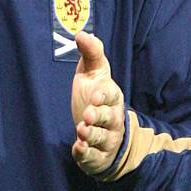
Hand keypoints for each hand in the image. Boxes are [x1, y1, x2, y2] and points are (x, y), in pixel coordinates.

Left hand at [70, 30, 125, 174]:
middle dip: (99, 117)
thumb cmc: (94, 97)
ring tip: (82, 131)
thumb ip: (91, 53)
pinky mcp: (97, 156)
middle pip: (109, 118)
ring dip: (92, 136)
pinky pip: (94, 157)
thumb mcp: (93, 73)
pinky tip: (78, 149)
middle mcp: (112, 119)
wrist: (99, 129)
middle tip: (87, 116)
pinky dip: (87, 154)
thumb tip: (81, 32)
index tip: (95, 95)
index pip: (112, 96)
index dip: (104, 96)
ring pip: (103, 139)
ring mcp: (106, 139)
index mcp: (112, 97)